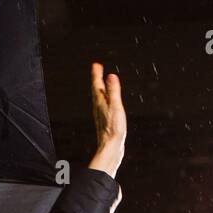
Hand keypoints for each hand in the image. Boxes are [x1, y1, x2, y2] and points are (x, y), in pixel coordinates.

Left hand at [88, 61, 125, 176]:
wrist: (110, 148)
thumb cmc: (113, 129)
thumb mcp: (116, 107)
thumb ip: (113, 92)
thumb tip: (111, 76)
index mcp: (100, 102)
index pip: (97, 85)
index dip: (97, 74)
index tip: (96, 64)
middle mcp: (98, 107)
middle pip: (96, 90)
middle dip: (97, 78)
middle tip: (97, 69)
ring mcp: (101, 114)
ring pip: (99, 97)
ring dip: (100, 88)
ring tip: (101, 82)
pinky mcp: (105, 120)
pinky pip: (103, 105)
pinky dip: (105, 98)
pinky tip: (107, 102)